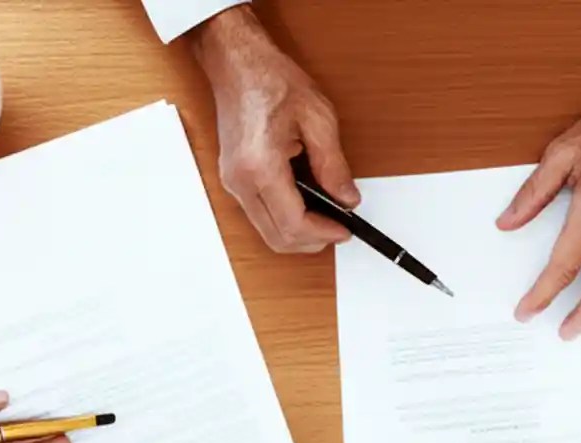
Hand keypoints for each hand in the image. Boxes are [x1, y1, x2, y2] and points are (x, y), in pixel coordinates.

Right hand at [192, 5, 358, 253]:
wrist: (236, 64)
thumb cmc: (269, 80)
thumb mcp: (317, 118)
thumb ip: (334, 165)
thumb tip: (347, 197)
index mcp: (260, 166)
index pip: (294, 223)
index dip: (324, 234)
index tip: (345, 229)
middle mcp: (241, 181)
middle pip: (277, 237)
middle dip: (311, 241)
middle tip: (338, 229)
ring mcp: (233, 182)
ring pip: (267, 230)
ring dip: (298, 231)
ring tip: (326, 216)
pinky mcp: (233, 179)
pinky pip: (260, 214)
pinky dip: (284, 218)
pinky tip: (306, 202)